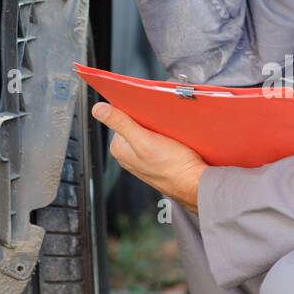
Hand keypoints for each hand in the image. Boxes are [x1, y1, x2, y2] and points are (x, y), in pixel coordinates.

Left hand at [91, 102, 206, 210]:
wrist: (195, 183)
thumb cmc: (174, 167)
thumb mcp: (144, 140)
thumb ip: (120, 123)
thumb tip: (98, 109)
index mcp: (119, 149)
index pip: (121, 118)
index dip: (135, 111)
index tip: (147, 110)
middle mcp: (128, 155)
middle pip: (135, 124)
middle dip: (147, 120)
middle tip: (160, 122)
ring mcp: (142, 158)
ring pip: (148, 132)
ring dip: (158, 127)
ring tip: (169, 131)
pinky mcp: (157, 160)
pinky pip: (158, 141)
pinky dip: (166, 136)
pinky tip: (174, 140)